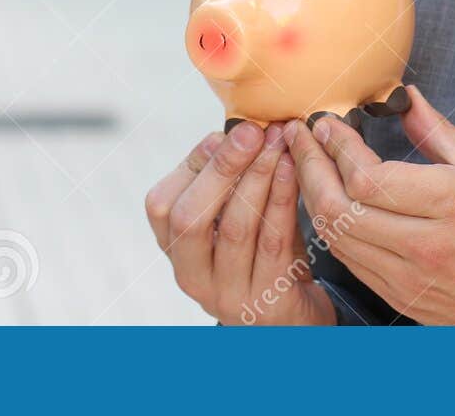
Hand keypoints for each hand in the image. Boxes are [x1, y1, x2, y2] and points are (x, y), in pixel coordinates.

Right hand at [145, 122, 335, 324]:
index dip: (191, 165)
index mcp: (176, 252)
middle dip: (223, 168)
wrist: (292, 321)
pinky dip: (282, 200)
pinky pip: (273, 241)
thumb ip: (224, 185)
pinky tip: (292, 170)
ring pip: (236, 227)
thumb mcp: (231, 223)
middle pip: (192, 218)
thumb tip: (233, 132)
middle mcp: (193, 277)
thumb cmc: (259, 257)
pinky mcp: (266, 300)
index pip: (161, 206)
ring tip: (277, 143)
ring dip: (258, 176)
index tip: (221, 134)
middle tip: (251, 132)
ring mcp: (228, 293)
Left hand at [284, 85, 454, 324]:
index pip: (368, 177)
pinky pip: (350, 261)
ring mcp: (411, 278)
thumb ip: (439, 134)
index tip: (328, 123)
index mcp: (454, 203)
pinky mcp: (402, 298)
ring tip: (306, 163)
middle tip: (300, 136)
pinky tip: (327, 203)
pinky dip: (331, 228)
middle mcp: (427, 244)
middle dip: (310, 166)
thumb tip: (407, 98)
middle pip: (340, 207)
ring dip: (312, 197)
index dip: (338, 147)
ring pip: (336, 237)